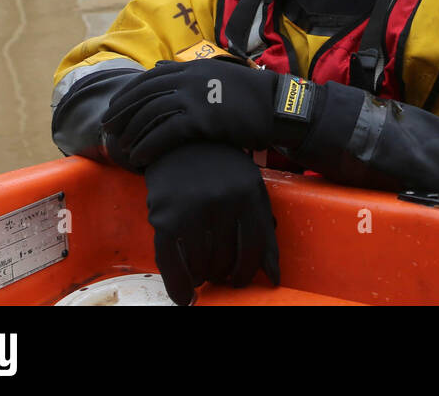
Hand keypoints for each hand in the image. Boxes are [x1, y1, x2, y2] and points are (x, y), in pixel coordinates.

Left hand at [101, 58, 278, 168]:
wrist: (277, 106)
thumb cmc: (251, 95)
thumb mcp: (219, 76)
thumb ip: (190, 74)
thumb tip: (160, 68)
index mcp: (194, 67)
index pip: (150, 77)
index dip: (128, 93)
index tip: (114, 108)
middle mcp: (191, 78)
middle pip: (144, 94)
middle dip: (122, 112)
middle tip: (106, 128)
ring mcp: (196, 97)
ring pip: (150, 114)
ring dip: (132, 132)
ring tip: (120, 147)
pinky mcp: (202, 118)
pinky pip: (165, 133)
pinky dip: (148, 145)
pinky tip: (139, 158)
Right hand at [143, 141, 280, 305]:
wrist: (181, 142)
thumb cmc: (222, 171)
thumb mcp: (251, 190)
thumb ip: (264, 231)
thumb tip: (274, 278)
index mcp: (247, 194)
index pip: (254, 248)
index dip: (248, 271)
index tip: (240, 280)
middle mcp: (221, 202)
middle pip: (227, 260)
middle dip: (224, 274)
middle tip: (219, 273)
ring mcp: (191, 210)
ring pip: (202, 265)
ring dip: (203, 277)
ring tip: (202, 271)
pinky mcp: (164, 218)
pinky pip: (172, 263)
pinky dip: (178, 286)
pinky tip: (184, 295)